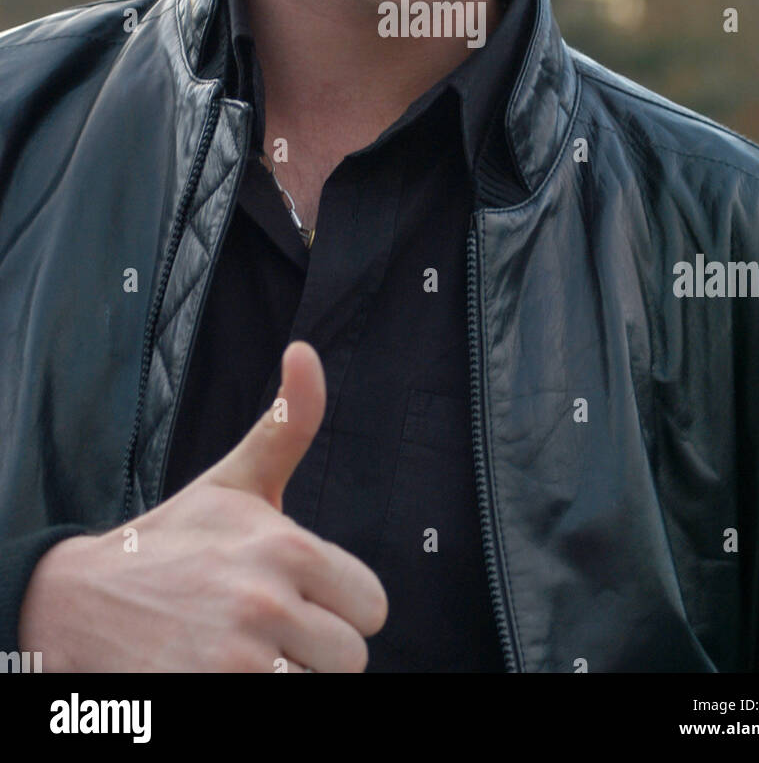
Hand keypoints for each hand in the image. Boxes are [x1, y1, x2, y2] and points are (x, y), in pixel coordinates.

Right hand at [18, 341, 387, 671]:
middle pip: (349, 659)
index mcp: (285, 546)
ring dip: (284, 679)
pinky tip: (221, 676)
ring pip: (313, 692)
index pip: (371, 607)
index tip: (301, 598)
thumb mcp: (235, 481)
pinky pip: (274, 714)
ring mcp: (236, 663)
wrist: (80, 601)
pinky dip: (251, 701)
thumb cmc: (172, 541)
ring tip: (243, 655)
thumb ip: (288, 422)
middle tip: (268, 633)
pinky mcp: (207, 702)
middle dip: (313, 651)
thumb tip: (305, 350)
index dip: (340, 608)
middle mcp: (266, 603)